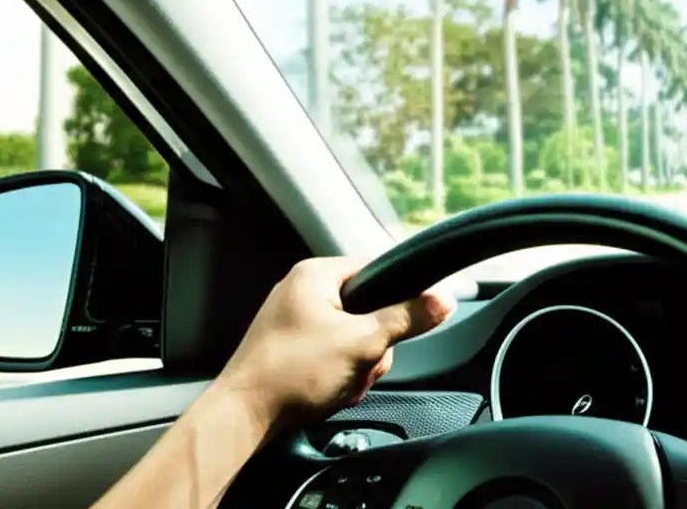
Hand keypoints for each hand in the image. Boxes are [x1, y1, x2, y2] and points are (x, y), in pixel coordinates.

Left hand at [214, 257, 455, 426]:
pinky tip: (329, 390)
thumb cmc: (291, 373)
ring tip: (341, 381)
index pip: (377, 270)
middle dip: (374, 346)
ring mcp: (294, 321)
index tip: (408, 322)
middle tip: (361, 363)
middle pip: (369, 310)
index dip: (398, 298)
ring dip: (358, 365)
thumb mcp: (362, 342)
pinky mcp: (290, 348)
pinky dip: (339, 374)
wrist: (243, 417)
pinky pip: (333, 353)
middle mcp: (302, 290)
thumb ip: (407, 319)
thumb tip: (443, 301)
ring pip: (354, 337)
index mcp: (316, 274)